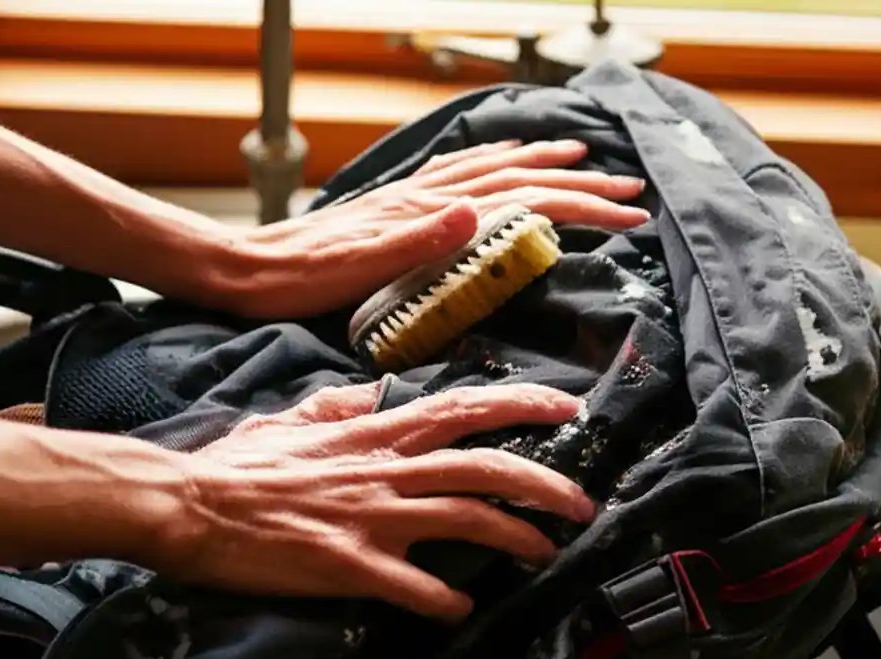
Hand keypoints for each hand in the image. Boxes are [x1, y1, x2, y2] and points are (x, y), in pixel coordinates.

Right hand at [162, 381, 592, 621]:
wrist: (191, 504)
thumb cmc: (240, 464)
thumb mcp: (292, 418)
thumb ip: (340, 406)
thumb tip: (372, 393)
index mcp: (372, 432)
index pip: (463, 407)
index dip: (521, 404)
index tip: (567, 406)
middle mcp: (383, 468)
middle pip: (484, 466)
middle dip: (544, 482)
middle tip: (583, 502)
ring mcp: (369, 515)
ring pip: (465, 519)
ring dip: (517, 537)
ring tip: (547, 552)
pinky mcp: (348, 563)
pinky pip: (414, 584)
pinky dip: (445, 598)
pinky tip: (461, 607)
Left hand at [216, 139, 648, 317]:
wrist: (252, 270)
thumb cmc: (304, 279)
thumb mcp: (361, 267)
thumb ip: (419, 238)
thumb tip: (477, 210)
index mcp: (425, 213)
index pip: (520, 202)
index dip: (580, 206)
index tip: (628, 215)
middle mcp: (422, 197)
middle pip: (515, 180)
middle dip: (577, 185)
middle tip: (629, 191)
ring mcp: (408, 198)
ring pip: (488, 171)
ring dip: (538, 164)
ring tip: (577, 158)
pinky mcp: (393, 207)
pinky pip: (454, 176)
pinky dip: (487, 165)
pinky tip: (493, 167)